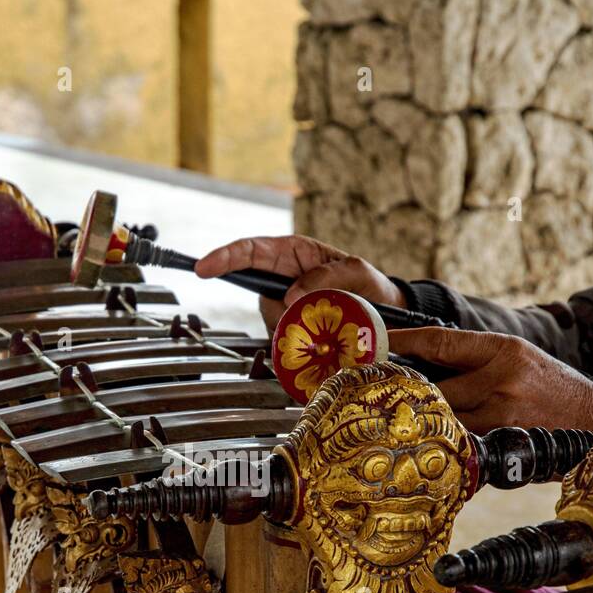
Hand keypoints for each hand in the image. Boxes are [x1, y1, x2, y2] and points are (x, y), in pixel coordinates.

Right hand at [195, 235, 405, 332]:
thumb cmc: (371, 284)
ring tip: (329, 322)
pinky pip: (282, 338)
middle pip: (256, 291)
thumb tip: (291, 295)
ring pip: (270, 319)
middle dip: (272, 307)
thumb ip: (326, 276)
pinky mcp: (291, 328)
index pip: (250, 250)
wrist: (388, 314)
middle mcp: (284, 278)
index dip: (224, 257)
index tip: (204, 268)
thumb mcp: (357, 272)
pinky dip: (299, 342)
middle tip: (295, 315)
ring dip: (293, 326)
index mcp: (294, 253)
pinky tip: (322, 337)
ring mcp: (285, 305)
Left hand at [387, 327, 592, 433]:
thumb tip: (420, 361)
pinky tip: (434, 446)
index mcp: (503, 349)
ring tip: (400, 422)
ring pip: (444, 419)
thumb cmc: (551, 388)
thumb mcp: (518, 358)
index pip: (440, 341)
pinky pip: (462, 444)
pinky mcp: (505, 445)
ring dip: (423, 422)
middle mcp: (502, 378)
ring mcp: (503, 414)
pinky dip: (447, 445)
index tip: (375, 343)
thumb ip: (474, 359)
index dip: (402, 342)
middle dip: (407, 392)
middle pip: (434, 387)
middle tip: (378, 393)